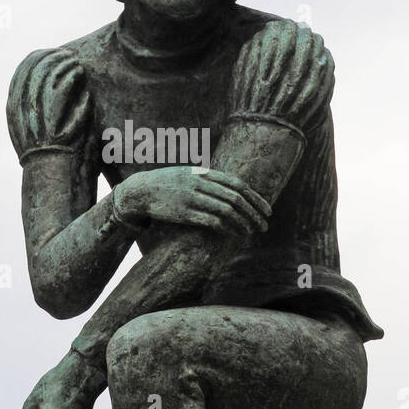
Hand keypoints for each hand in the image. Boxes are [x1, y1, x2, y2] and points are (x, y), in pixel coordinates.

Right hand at [114, 166, 269, 236]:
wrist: (141, 191)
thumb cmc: (168, 183)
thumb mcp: (189, 173)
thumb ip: (210, 178)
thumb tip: (233, 186)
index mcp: (204, 173)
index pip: (238, 185)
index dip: (256, 198)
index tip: (267, 210)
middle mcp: (201, 184)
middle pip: (236, 199)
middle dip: (254, 213)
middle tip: (264, 225)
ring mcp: (192, 198)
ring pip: (227, 211)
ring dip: (243, 223)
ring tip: (252, 232)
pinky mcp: (184, 213)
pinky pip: (212, 222)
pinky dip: (228, 229)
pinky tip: (235, 235)